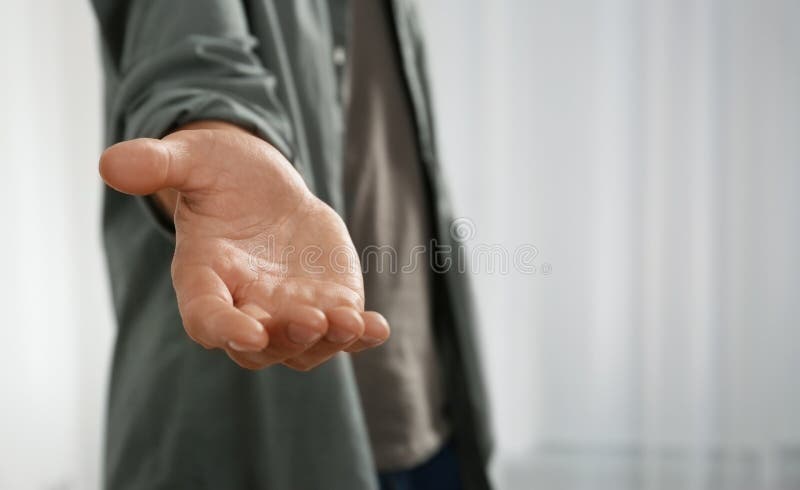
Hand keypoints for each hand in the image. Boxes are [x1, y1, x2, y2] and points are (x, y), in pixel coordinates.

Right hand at [99, 121, 389, 370]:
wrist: (263, 186)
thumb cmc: (219, 174)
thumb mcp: (191, 159)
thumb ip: (157, 164)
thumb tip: (111, 164)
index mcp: (204, 279)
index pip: (207, 317)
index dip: (224, 328)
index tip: (248, 331)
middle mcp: (246, 305)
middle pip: (260, 347)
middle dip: (285, 339)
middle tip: (308, 321)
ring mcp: (289, 309)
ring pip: (304, 347)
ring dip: (328, 342)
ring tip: (352, 323)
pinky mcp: (327, 301)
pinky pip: (343, 329)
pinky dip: (361, 333)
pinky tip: (378, 328)